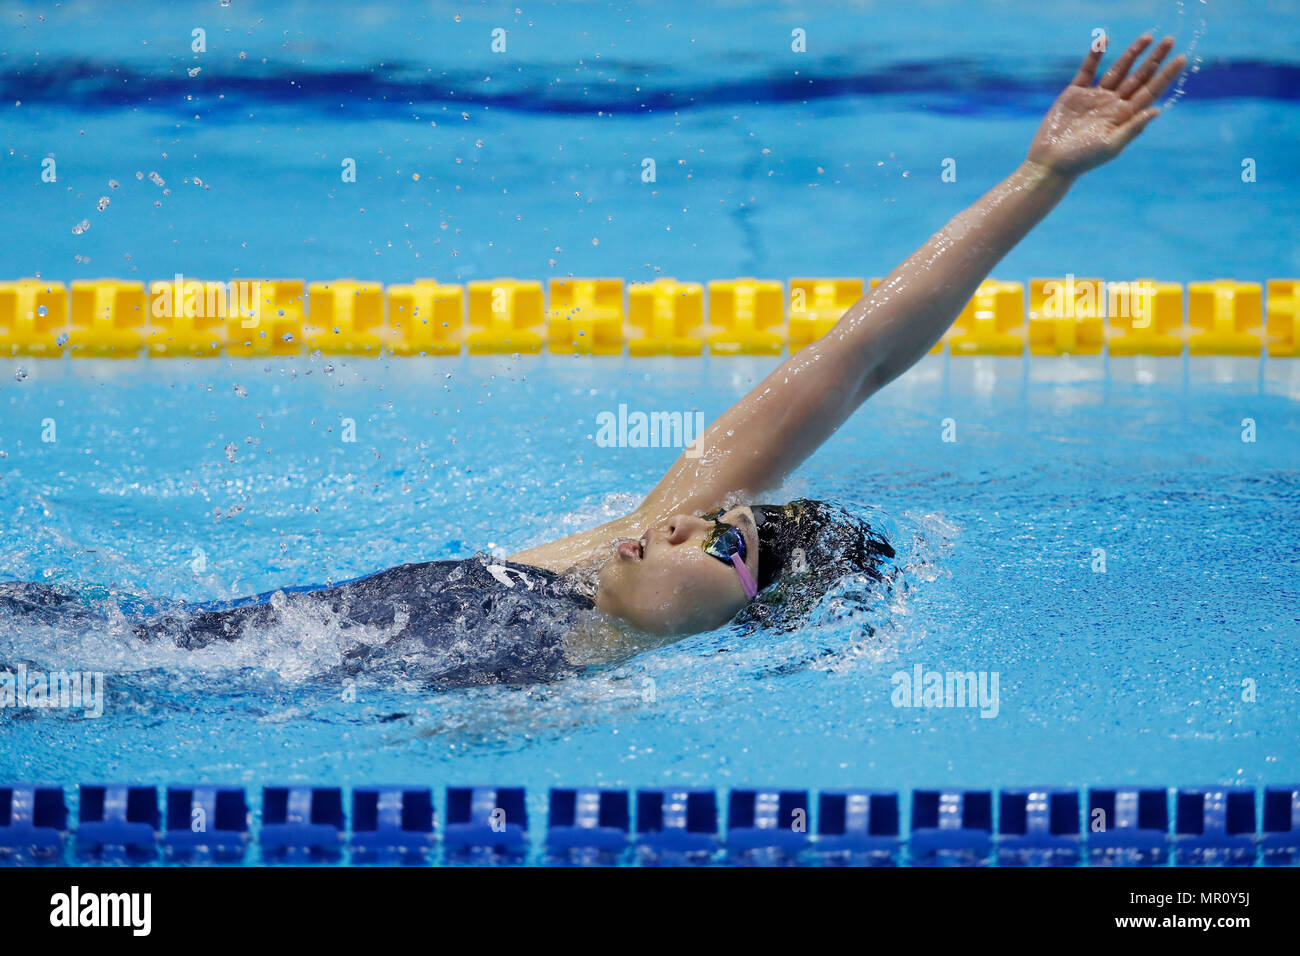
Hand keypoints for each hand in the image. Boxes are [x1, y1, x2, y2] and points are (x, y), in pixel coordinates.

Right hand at [1027, 34, 1185, 177]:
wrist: (1050, 162)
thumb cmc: (1081, 160)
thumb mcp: (1110, 146)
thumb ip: (1132, 128)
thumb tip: (1156, 110)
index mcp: (1124, 117)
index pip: (1150, 91)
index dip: (1166, 75)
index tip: (1181, 59)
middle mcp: (1113, 104)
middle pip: (1139, 77)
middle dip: (1154, 59)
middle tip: (1170, 40)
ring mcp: (1094, 97)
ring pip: (1118, 70)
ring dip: (1132, 53)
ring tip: (1147, 36)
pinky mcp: (1074, 94)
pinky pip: (1087, 70)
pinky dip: (1095, 56)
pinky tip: (1103, 41)